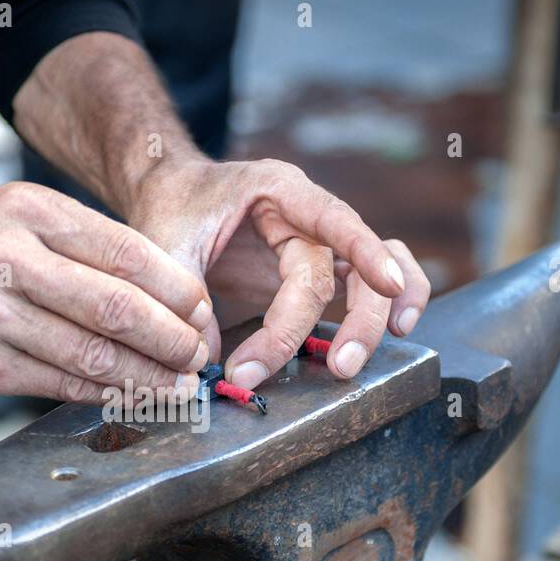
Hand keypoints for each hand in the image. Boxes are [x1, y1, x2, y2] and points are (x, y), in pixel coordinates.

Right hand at [0, 181, 212, 402]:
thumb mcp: (11, 219)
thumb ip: (80, 247)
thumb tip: (164, 292)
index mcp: (26, 210)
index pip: (125, 251)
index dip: (176, 289)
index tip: (203, 310)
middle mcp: (7, 258)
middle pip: (116, 307)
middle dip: (172, 339)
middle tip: (199, 355)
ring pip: (94, 355)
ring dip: (148, 377)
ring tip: (178, 385)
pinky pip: (63, 385)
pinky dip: (106, 394)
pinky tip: (132, 396)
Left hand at [127, 158, 431, 390]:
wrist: (173, 194)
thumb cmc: (175, 207)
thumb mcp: (167, 240)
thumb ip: (186, 292)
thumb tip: (206, 356)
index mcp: (279, 191)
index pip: (333, 219)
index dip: (366, 252)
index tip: (388, 286)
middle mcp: (309, 216)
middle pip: (348, 267)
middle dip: (349, 321)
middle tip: (336, 369)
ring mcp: (318, 245)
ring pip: (367, 279)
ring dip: (370, 321)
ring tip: (350, 365)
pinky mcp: (315, 272)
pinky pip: (362, 286)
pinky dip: (378, 309)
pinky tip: (392, 334)